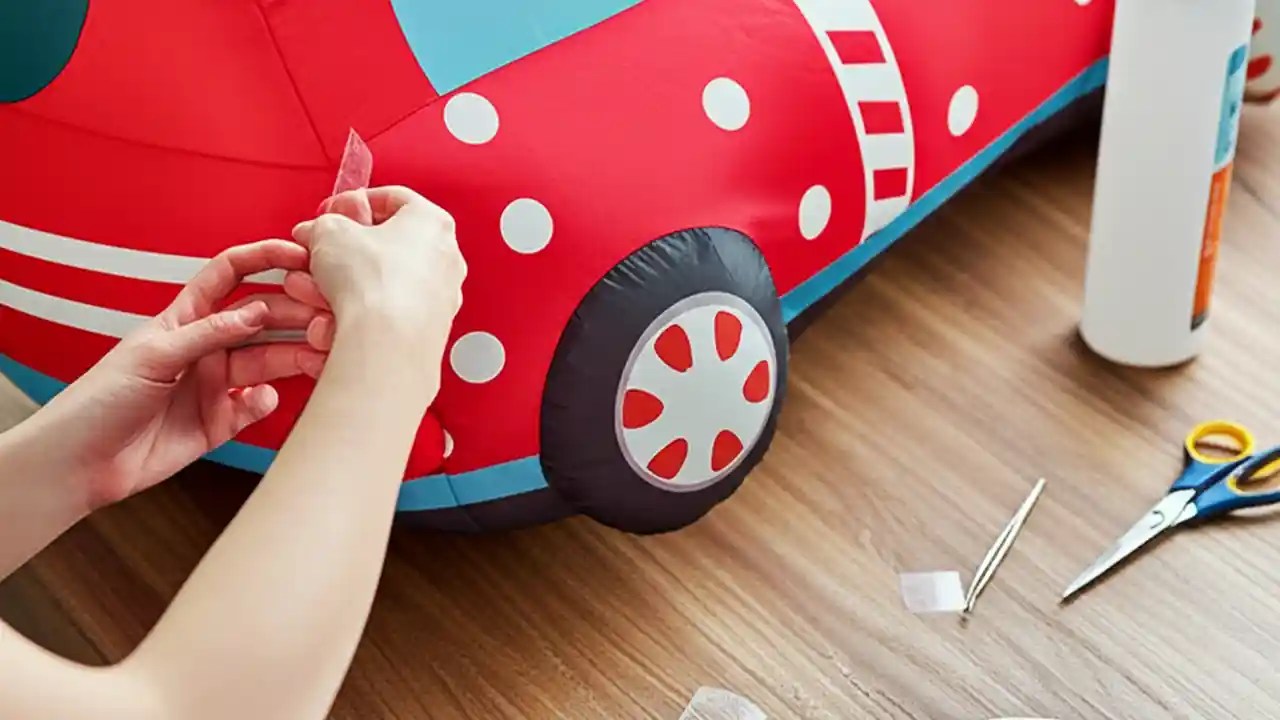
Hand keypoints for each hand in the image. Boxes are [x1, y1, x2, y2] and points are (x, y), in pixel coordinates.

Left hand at [38, 240, 328, 509]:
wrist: (80, 463)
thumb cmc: (100, 400)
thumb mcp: (153, 355)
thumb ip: (208, 333)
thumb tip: (257, 311)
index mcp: (186, 319)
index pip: (232, 275)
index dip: (265, 258)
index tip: (301, 255)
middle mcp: (207, 347)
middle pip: (263, 319)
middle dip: (295, 313)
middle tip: (326, 317)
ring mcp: (217, 384)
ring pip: (270, 360)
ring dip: (296, 356)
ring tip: (319, 356)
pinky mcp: (222, 422)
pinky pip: (258, 404)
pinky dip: (267, 400)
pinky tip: (264, 399)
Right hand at [284, 186, 466, 389]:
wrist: (388, 343)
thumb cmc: (373, 284)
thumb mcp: (330, 233)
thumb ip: (324, 224)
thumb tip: (319, 231)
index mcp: (431, 221)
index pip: (392, 199)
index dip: (354, 204)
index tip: (332, 214)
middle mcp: (446, 258)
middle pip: (389, 246)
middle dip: (348, 251)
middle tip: (322, 254)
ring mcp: (442, 296)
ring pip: (385, 284)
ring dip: (348, 286)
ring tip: (318, 291)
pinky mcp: (432, 329)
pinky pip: (389, 315)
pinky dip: (360, 315)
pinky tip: (333, 323)